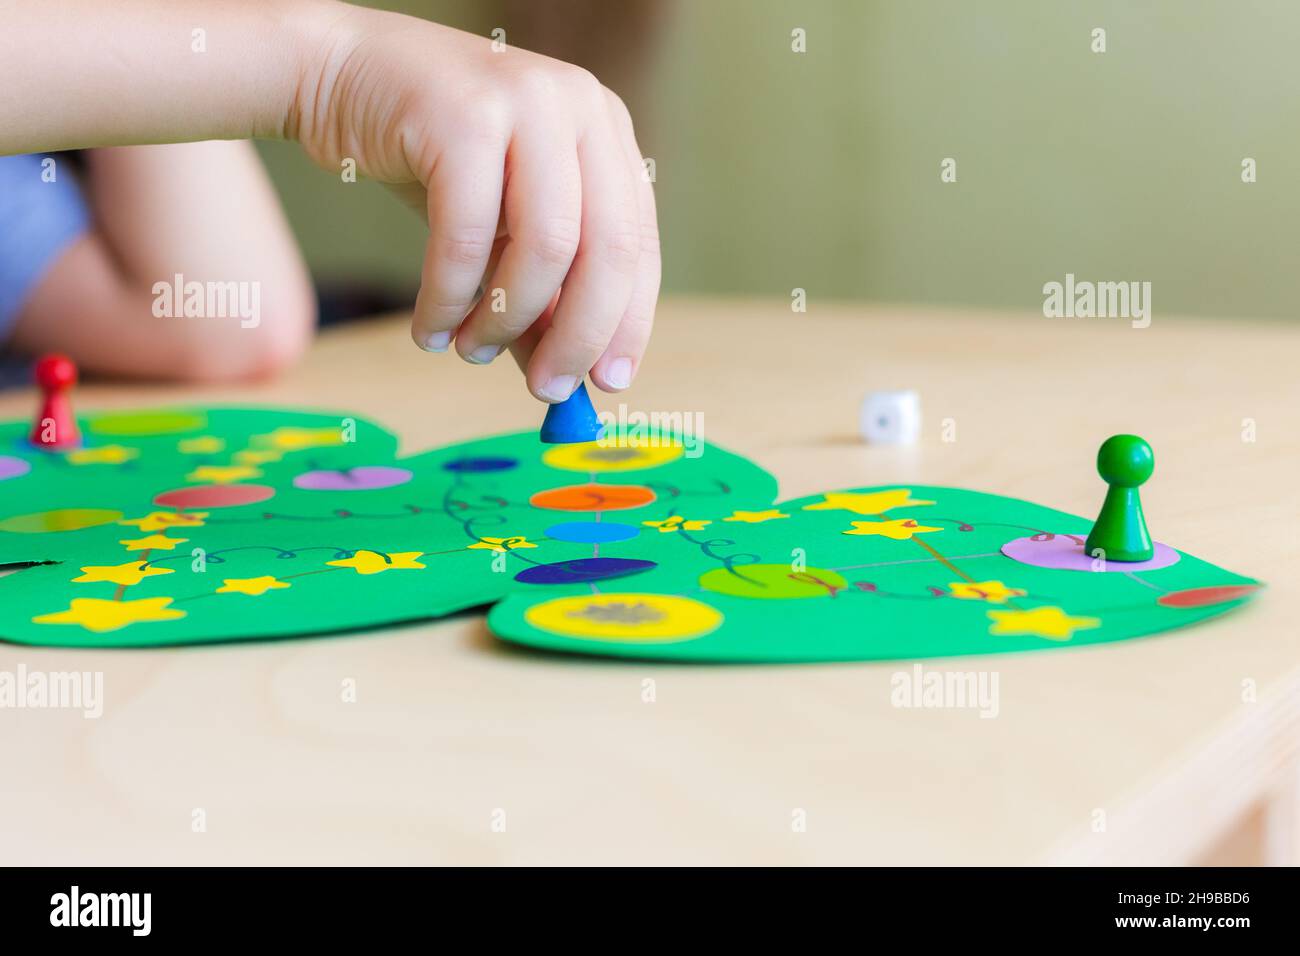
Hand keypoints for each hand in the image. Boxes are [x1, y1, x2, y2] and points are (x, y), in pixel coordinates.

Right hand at [293, 2, 659, 401]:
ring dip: (507, 320)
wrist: (339, 72)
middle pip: (608, 249)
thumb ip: (538, 295)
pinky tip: (431, 330)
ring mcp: (527, 103)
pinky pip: (469, 236)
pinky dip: (450, 298)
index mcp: (605, 130)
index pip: (639, 243)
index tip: (609, 384)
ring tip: (470, 351)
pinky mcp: (465, 116)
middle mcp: (579, 107)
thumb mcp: (500, 228)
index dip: (628, 323)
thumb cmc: (431, 156)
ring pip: (547, 247)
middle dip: (578, 336)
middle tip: (548, 390)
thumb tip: (564, 379)